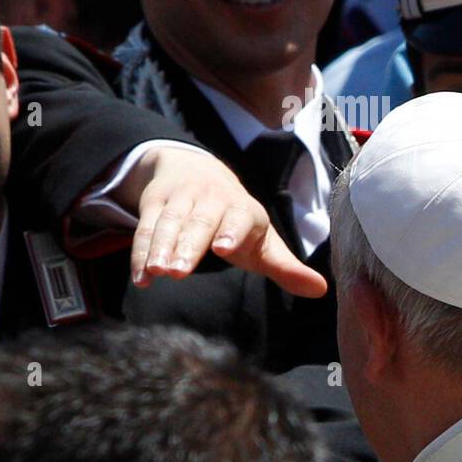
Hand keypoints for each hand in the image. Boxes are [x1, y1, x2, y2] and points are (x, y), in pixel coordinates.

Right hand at [119, 145, 327, 297]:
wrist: (196, 171)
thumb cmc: (237, 220)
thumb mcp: (262, 240)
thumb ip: (286, 268)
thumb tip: (321, 290)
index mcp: (244, 210)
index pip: (239, 218)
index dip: (232, 231)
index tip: (225, 248)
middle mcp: (212, 201)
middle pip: (199, 222)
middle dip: (188, 245)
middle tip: (179, 271)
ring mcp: (181, 200)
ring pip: (169, 224)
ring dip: (160, 248)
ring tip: (156, 272)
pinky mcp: (155, 205)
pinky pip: (146, 228)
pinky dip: (141, 252)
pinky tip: (141, 277)